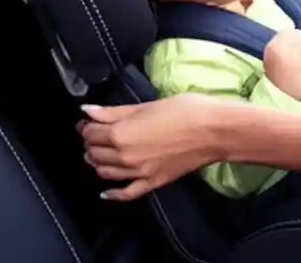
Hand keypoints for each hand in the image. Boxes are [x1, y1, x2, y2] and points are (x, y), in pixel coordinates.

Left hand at [78, 94, 225, 201]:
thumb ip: (113, 112)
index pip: (90, 133)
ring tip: (103, 152)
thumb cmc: (184, 110)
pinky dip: (112, 194)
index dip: (87, 125)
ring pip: (104, 172)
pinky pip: (126, 193)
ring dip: (98, 162)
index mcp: (120, 134)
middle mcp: (123, 157)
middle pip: (94, 153)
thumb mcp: (145, 105)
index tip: (90, 120)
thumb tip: (86, 111)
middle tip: (97, 133)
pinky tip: (106, 193)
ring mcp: (137, 173)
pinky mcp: (152, 182)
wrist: (214, 131)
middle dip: (91, 142)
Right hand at [264, 29, 300, 99]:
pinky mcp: (299, 65)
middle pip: (299, 36)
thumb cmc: (281, 87)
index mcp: (269, 49)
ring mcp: (287, 57)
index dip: (299, 38)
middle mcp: (276, 51)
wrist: (283, 104)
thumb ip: (284, 50)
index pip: (287, 33)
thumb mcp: (276, 66)